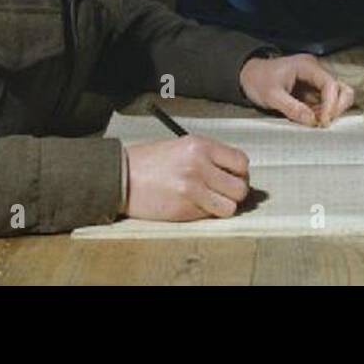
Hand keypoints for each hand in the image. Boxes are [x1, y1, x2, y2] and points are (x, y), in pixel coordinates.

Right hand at [124, 136, 249, 220]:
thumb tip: (235, 173)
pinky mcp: (183, 210)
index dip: (240, 173)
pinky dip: (205, 214)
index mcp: (201, 146)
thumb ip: (210, 157)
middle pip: (240, 188)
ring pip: (230, 207)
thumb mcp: (183, 146)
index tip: (231, 177)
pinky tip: (191, 206)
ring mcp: (192, 190)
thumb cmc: (151, 161)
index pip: (242, 162)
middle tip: (222, 193)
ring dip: (222, 207)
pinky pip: (209, 216)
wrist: (120, 177)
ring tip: (209, 202)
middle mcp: (200, 166)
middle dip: (234, 193)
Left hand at [240, 53, 355, 126]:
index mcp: (307, 66)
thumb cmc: (258, 80)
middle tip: (325, 123)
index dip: (331, 103)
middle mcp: (316, 72)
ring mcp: (315, 82)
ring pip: (337, 96)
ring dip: (332, 111)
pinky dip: (323, 113)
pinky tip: (313, 121)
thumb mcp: (271, 95)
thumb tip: (311, 121)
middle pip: (341, 88)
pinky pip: (326, 103)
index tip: (323, 120)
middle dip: (338, 107)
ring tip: (318, 123)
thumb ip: (291, 107)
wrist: (248, 75)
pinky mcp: (312, 92)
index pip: (330, 84)